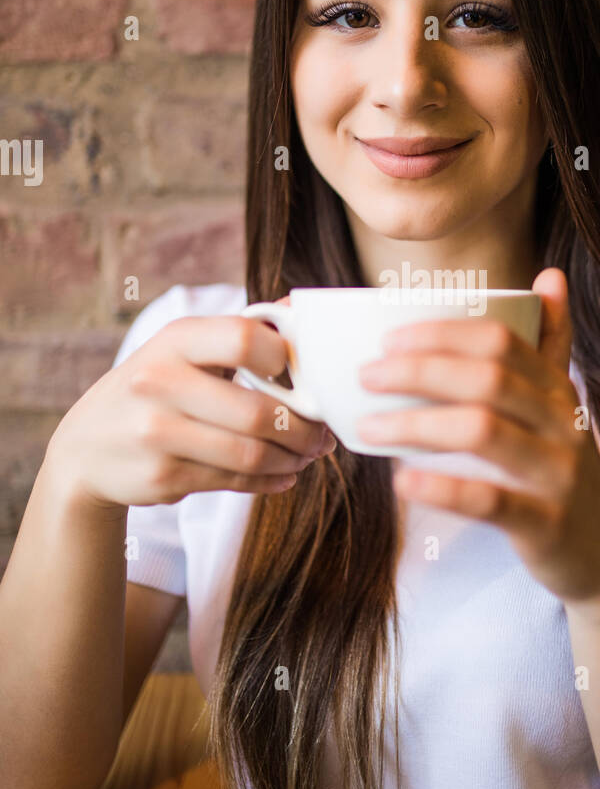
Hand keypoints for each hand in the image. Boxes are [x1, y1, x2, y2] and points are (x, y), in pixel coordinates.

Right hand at [49, 294, 336, 511]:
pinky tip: (284, 474)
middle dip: (305, 429)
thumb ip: (238, 332)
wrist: (86, 448)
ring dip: (293, 459)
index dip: (286, 359)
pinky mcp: (161, 477)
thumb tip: (296, 306)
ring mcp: (157, 433)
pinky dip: (271, 481)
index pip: (246, 339)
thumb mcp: (182, 349)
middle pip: (259, 412)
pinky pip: (234, 482)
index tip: (301, 377)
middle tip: (322, 435)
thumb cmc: (155, 389)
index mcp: (175, 340)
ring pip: (251, 454)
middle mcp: (160, 382)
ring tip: (307, 455)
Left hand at [356, 268, 599, 610]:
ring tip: (369, 426)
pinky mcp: (547, 525)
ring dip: (416, 424)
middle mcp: (564, 425)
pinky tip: (401, 481)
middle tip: (368, 376)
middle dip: (420, 370)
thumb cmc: (565, 475)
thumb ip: (552, 345)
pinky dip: (442, 488)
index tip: (390, 338)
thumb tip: (549, 275)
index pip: (502, 341)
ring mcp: (558, 475)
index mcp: (558, 391)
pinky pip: (491, 502)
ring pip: (483, 431)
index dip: (442, 333)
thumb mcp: (563, 409)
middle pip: (489, 378)